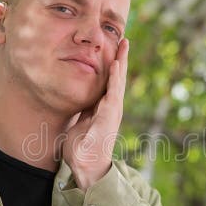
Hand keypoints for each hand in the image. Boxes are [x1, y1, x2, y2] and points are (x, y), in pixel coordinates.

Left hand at [63, 38, 128, 189]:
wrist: (86, 167)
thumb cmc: (83, 147)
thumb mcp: (80, 122)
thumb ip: (84, 111)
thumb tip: (82, 101)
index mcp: (104, 107)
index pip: (109, 81)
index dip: (112, 64)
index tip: (114, 47)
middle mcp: (111, 107)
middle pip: (117, 78)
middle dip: (121, 58)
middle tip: (124, 39)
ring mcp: (112, 112)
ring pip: (117, 83)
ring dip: (121, 64)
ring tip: (123, 46)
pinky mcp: (109, 117)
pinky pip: (112, 94)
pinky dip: (114, 79)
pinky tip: (115, 66)